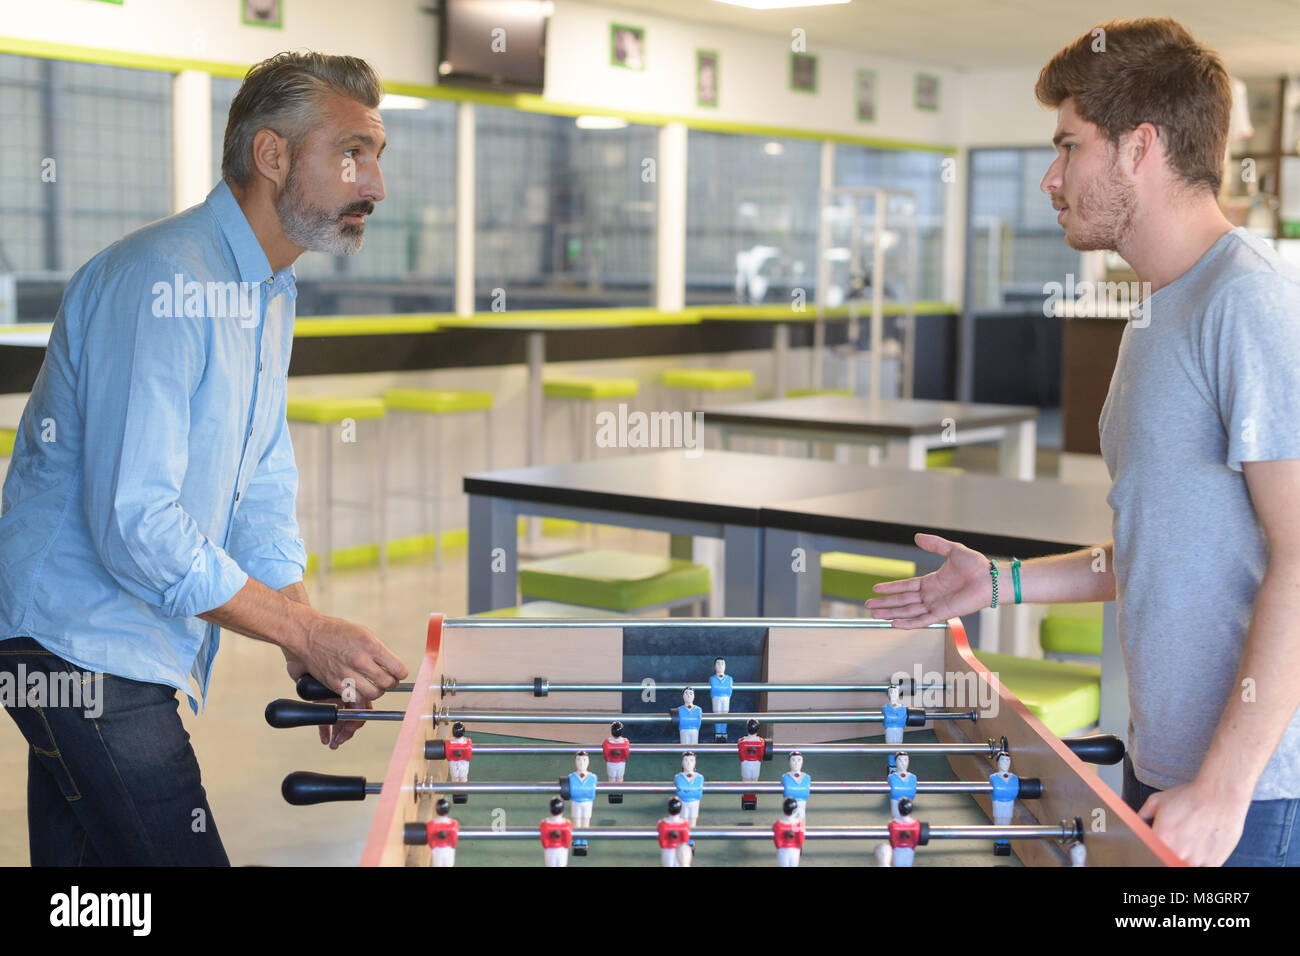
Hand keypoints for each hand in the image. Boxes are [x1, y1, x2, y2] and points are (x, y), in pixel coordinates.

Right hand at [284, 615, 407, 748]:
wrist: (308, 635)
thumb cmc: (335, 631)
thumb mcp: (363, 632)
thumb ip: (378, 649)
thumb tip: (391, 663)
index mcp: (370, 645)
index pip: (397, 668)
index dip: (400, 672)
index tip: (399, 672)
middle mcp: (360, 661)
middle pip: (387, 683)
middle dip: (391, 682)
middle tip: (388, 679)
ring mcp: (347, 674)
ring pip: (373, 694)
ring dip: (377, 691)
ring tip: (375, 685)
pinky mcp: (336, 684)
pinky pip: (355, 698)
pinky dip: (361, 697)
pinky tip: (360, 689)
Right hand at [865, 533, 992, 626]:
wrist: (991, 579)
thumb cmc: (976, 565)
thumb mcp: (952, 550)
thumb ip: (934, 544)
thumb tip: (916, 537)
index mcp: (932, 582)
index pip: (906, 586)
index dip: (891, 587)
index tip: (876, 588)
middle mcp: (931, 595)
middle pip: (902, 600)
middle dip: (885, 603)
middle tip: (869, 606)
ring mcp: (936, 605)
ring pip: (908, 611)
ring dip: (892, 613)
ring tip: (876, 615)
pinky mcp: (943, 613)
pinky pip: (922, 620)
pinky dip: (908, 623)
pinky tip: (894, 623)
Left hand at [1137, 780, 1249, 865]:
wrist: (1219, 795)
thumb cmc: (1190, 796)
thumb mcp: (1156, 801)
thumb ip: (1142, 816)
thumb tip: (1134, 825)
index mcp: (1161, 839)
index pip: (1151, 852)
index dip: (1153, 848)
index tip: (1158, 845)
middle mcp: (1177, 852)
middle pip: (1167, 859)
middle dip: (1169, 851)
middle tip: (1177, 839)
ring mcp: (1196, 860)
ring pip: (1184, 864)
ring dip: (1185, 857)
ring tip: (1191, 841)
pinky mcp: (1213, 863)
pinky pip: (1201, 868)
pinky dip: (1200, 861)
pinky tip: (1201, 848)